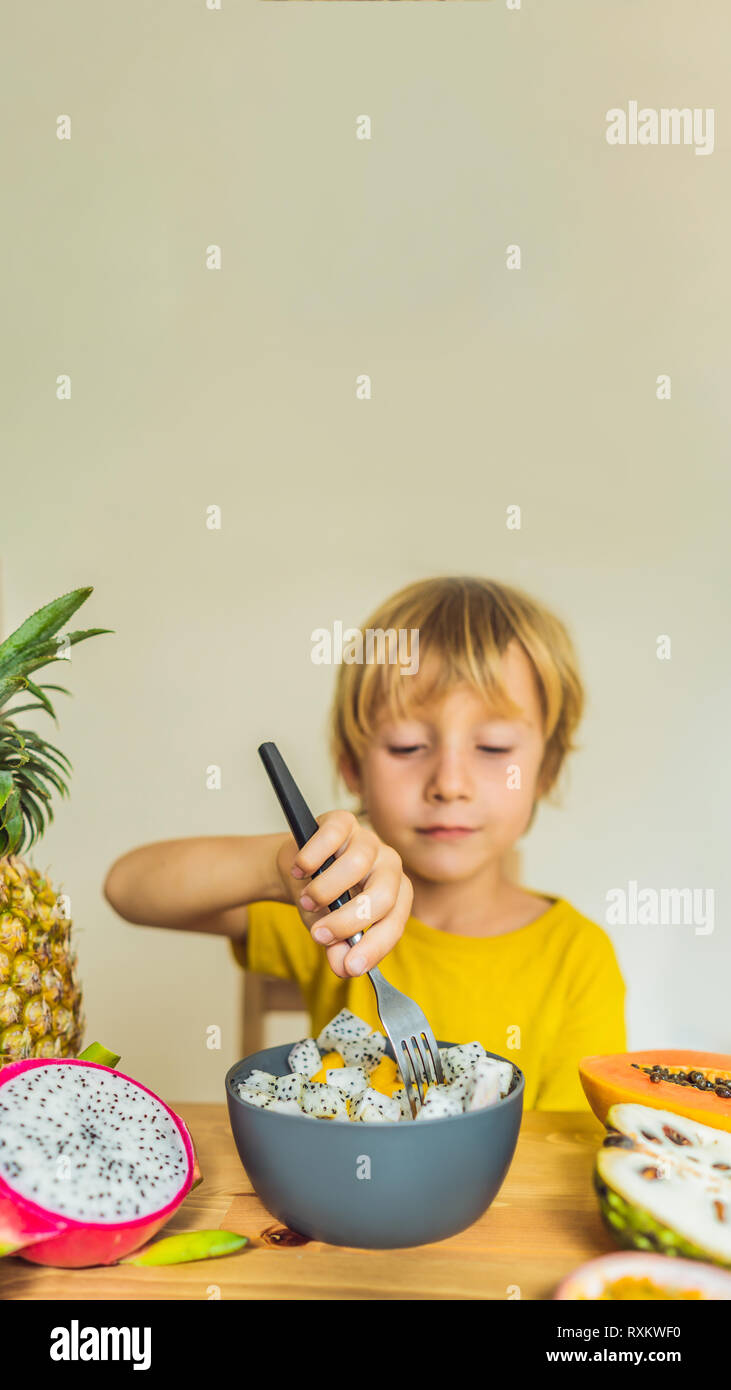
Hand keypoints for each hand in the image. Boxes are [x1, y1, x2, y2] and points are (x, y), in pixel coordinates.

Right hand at [275, 811, 412, 979]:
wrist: (298, 869)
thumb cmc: (324, 901)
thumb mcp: (330, 929)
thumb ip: (340, 949)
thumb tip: (343, 968)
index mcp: (396, 894)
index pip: (395, 922)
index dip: (374, 947)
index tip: (350, 967)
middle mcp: (389, 864)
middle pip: (383, 894)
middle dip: (348, 921)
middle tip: (319, 935)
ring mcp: (368, 839)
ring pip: (356, 864)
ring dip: (325, 890)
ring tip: (306, 900)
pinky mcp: (343, 820)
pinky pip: (332, 835)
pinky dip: (312, 857)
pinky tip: (300, 869)